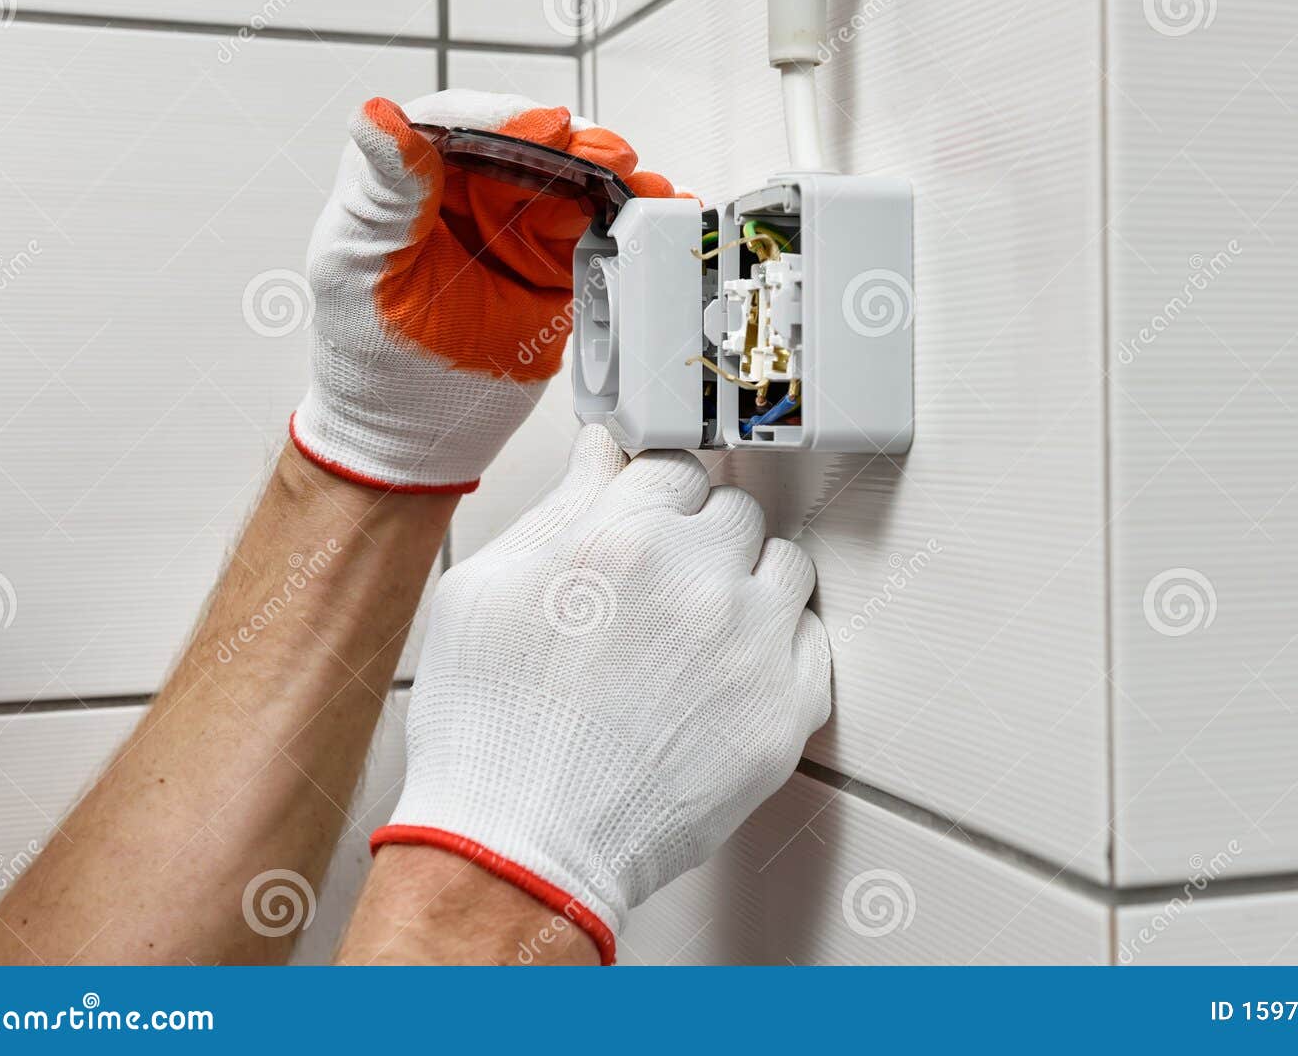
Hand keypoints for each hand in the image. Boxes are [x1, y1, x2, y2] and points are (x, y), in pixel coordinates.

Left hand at [290, 90, 677, 492]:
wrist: (412, 437)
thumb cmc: (365, 354)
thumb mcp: (359, 264)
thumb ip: (382, 191)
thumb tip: (378, 116)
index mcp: (409, 178)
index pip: (461, 122)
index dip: (507, 119)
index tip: (548, 129)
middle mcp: (465, 191)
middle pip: (531, 144)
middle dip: (578, 146)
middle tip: (614, 159)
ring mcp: (514, 227)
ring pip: (574, 182)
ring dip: (617, 179)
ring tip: (649, 186)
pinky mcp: (554, 266)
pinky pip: (598, 232)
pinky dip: (633, 222)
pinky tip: (660, 213)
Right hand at [372, 426, 831, 961]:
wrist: (523, 846)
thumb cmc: (490, 726)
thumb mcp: (486, 591)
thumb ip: (560, 508)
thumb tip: (602, 451)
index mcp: (621, 538)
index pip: (675, 465)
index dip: (654, 497)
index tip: (648, 522)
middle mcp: (699, 580)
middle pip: (734, 510)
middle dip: (700, 536)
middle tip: (662, 588)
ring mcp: (752, 646)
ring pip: (785, 566)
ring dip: (750, 583)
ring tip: (701, 630)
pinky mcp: (784, 711)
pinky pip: (811, 642)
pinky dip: (779, 648)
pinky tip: (729, 676)